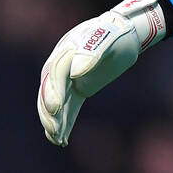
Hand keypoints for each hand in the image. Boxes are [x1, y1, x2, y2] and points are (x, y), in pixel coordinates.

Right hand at [37, 0, 165, 146]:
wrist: (124, 32)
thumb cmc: (116, 35)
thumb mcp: (109, 40)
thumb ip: (92, 53)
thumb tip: (75, 73)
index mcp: (66, 50)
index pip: (56, 74)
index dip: (54, 91)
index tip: (57, 108)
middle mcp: (62, 65)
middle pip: (49, 90)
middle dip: (49, 111)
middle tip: (54, 130)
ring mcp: (67, 77)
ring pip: (54, 101)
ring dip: (54, 121)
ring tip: (57, 139)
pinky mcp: (77, 88)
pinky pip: (67, 107)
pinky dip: (64, 122)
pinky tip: (62, 140)